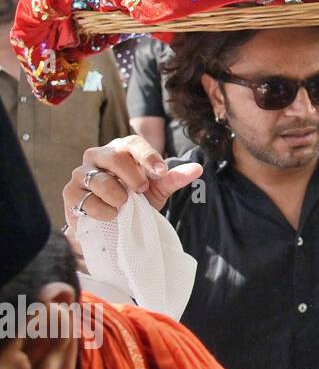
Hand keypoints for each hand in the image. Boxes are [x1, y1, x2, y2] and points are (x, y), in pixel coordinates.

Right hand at [62, 136, 202, 232]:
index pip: (133, 143)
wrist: (112, 224)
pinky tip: (110, 216)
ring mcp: (81, 173)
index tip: (162, 172)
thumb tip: (198, 168)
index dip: (148, 156)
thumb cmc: (135, 200)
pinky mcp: (70, 193)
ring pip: (101, 181)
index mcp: (122, 150)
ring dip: (118, 197)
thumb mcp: (157, 189)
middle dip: (133, 177)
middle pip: (115, 157)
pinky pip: (87, 201)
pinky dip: (104, 211)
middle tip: (141, 191)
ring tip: (124, 206)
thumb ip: (173, 178)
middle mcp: (99, 155)